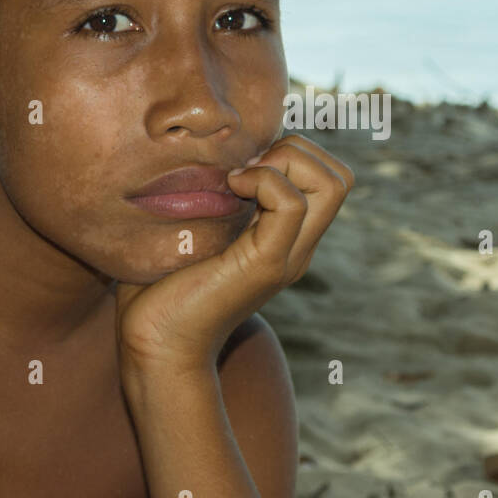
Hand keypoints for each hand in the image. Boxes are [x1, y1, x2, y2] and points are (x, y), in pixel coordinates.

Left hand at [115, 134, 353, 373]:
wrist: (156, 346)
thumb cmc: (158, 290)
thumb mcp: (192, 232)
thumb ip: (205, 198)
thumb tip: (187, 156)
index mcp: (286, 238)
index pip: (328, 177)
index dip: (294, 152)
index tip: (243, 165)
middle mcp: (298, 247)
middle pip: (341, 177)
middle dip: (296, 150)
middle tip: (246, 168)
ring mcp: (289, 256)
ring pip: (332, 184)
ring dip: (285, 161)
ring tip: (241, 179)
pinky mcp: (267, 264)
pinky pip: (292, 203)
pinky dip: (263, 181)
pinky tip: (229, 190)